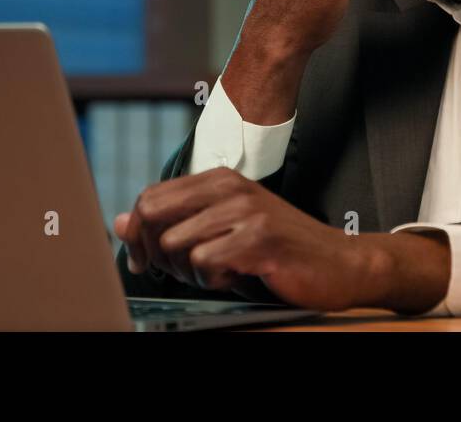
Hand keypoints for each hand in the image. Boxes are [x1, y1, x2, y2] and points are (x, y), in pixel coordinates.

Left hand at [114, 168, 449, 312]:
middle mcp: (229, 187)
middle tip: (189, 271)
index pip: (150, 198)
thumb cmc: (278, 250)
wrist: (339, 264)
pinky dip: (216, 280)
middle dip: (159, 254)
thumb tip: (120, 222)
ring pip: (175, 244)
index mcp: (218, 179)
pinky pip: (205, 263)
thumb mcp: (220, 232)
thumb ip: (172, 225)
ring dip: (190, 271)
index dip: (137, 236)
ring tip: (222, 272)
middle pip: (152, 216)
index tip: (145, 262)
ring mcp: (246, 210)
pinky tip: (240, 275)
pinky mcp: (259, 238)